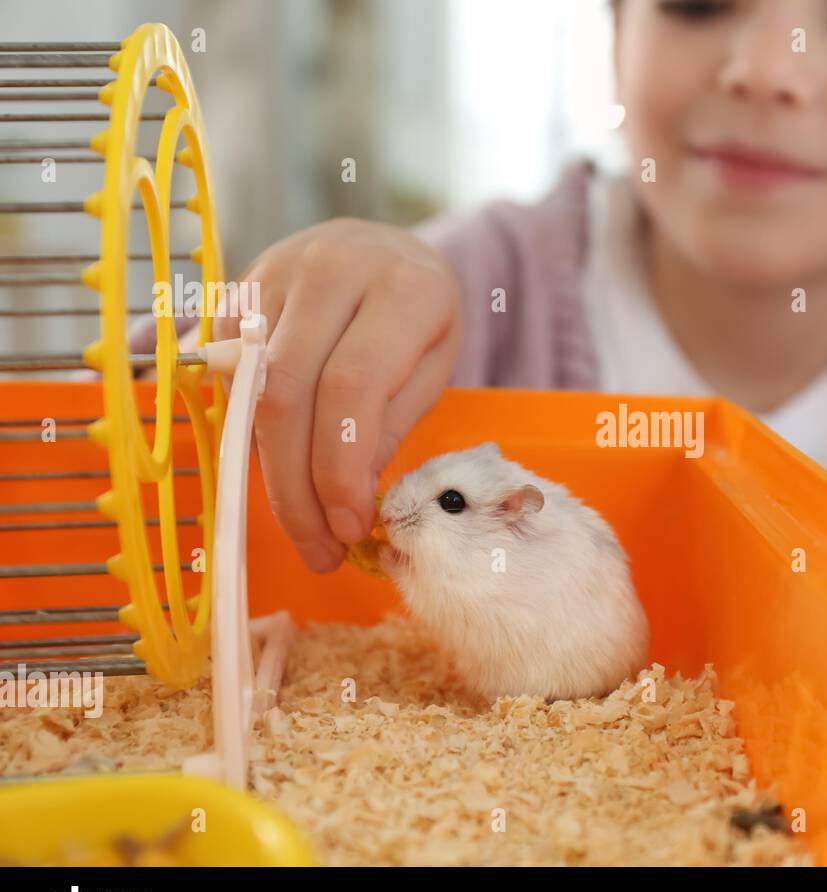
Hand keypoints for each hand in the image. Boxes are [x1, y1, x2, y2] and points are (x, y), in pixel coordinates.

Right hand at [214, 218, 461, 572]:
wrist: (386, 244)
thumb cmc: (418, 316)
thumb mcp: (431, 366)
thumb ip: (387, 425)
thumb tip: (343, 503)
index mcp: (400, 289)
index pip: (351, 387)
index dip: (339, 468)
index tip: (348, 527)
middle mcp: (331, 269)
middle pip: (287, 394)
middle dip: (296, 486)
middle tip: (317, 547)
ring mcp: (276, 273)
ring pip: (251, 389)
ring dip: (268, 472)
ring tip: (302, 525)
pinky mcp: (237, 288)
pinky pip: (230, 376)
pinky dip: (252, 435)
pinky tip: (281, 468)